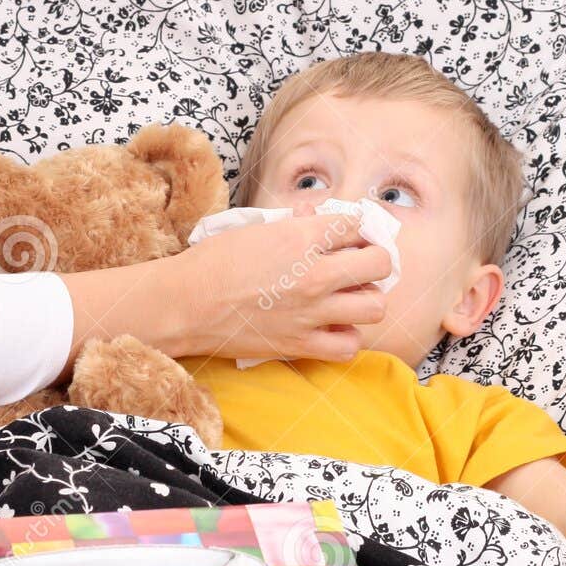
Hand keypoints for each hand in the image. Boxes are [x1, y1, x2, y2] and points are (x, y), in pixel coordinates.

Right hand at [175, 209, 389, 364]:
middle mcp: (314, 274)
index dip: (359, 227)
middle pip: (380, 263)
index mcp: (301, 238)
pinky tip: (332, 327)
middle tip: (359, 263)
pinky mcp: (300, 345)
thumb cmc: (213, 261)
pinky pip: (349, 346)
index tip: (352, 234)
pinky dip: (346, 338)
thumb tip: (316, 219)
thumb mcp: (254, 228)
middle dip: (375, 260)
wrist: (185, 304)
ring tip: (349, 297)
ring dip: (365, 299)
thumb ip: (294, 224)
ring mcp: (311, 313)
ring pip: (375, 307)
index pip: (358, 224)